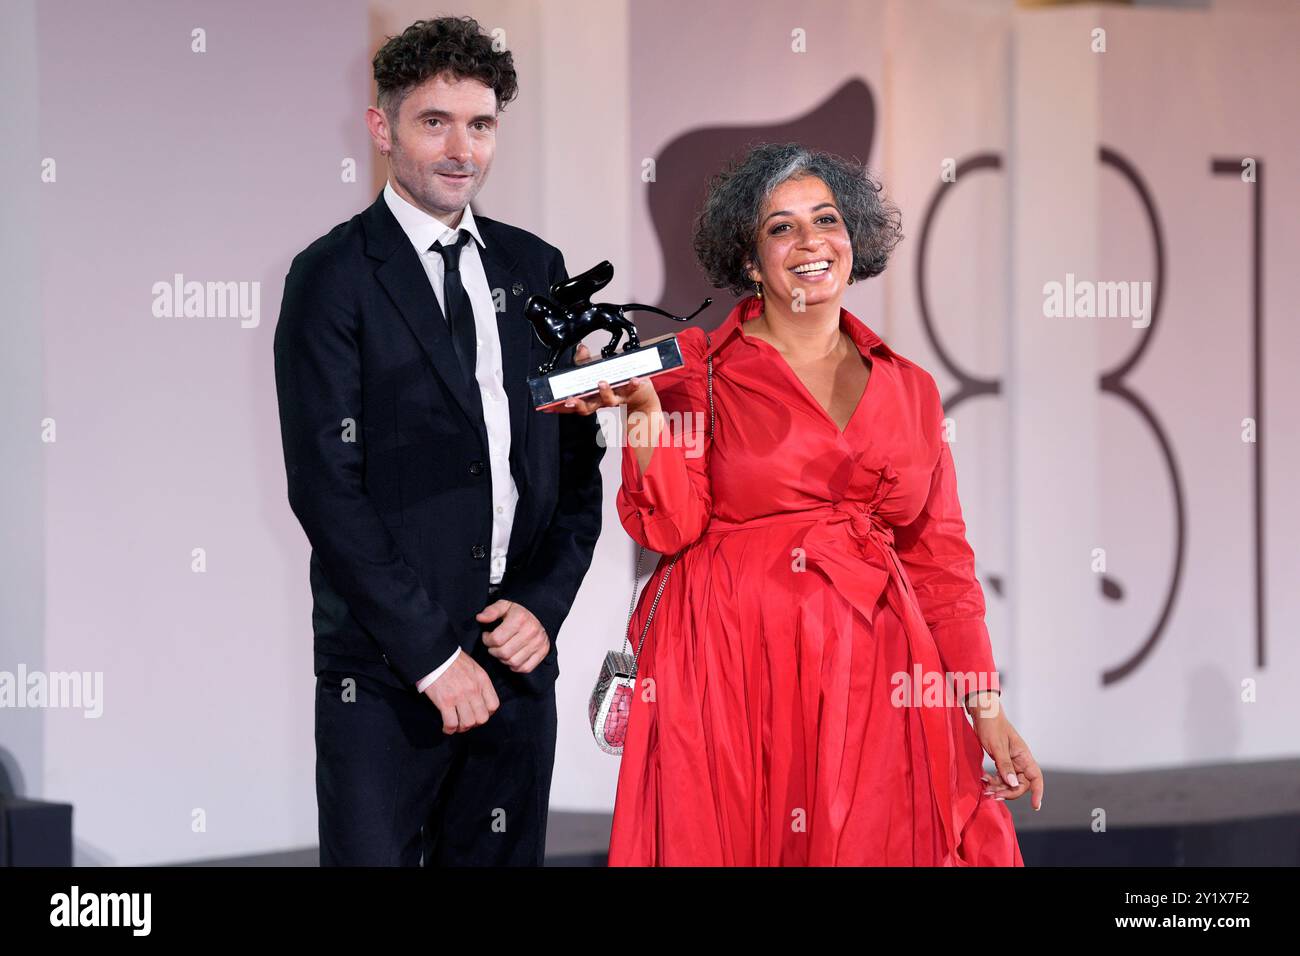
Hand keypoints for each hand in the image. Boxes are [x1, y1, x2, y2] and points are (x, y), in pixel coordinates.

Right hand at [423, 653, 499, 734]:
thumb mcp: (473, 667)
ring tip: (456, 725)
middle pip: (482, 718)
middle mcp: (473, 690)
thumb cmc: (452, 660)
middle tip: (466, 721)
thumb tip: (478, 698)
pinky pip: (451, 723)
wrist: (434, 654)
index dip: (487, 713)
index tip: (478, 713)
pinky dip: (449, 729)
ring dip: (462, 728)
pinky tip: (446, 727)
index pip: (494, 705)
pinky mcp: (445, 701)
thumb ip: (479, 682)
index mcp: (482, 680)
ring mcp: (459, 696)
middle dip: (474, 723)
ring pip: (468, 723)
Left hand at [477, 599, 550, 673]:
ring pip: (514, 662)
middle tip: (493, 645)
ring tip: (502, 650)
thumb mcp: (504, 604)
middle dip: (494, 651)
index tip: (487, 636)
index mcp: (519, 619)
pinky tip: (512, 657)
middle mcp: (530, 632)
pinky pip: (525, 667)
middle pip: (504, 653)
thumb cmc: (520, 610)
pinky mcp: (543, 651)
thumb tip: (480, 618)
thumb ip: (491, 611)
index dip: (487, 640)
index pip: (496, 639)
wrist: (541, 612)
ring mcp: (538, 643)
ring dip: (504, 659)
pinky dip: (516, 666)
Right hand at [542, 343, 660, 416]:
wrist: (642, 400)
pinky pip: (632, 388)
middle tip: (570, 400)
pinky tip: (635, 379)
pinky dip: (633, 383)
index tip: (548, 407)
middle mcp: (601, 401)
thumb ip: (585, 362)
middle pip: (586, 407)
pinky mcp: (631, 392)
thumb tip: (580, 348)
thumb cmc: (617, 386)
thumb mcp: (597, 372)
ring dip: (604, 392)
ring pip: (608, 399)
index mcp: (590, 398)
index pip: (572, 404)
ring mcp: (616, 398)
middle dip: (577, 404)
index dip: (559, 407)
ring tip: (601, 383)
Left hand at [966, 692, 1044, 810]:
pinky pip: (1001, 777)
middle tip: (992, 795)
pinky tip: (983, 779)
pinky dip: (993, 781)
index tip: (1035, 806)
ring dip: (999, 788)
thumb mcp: (997, 746)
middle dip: (1008, 792)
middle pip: (1021, 784)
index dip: (1037, 792)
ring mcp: (1010, 762)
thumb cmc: (991, 725)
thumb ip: (1005, 765)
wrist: (982, 713)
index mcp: (1024, 756)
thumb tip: (1013, 784)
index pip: (1036, 778)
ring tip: (985, 789)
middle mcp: (1020, 761)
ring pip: (1009, 782)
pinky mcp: (1001, 761)